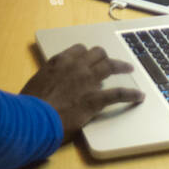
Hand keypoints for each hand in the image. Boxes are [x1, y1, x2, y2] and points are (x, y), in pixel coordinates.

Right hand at [21, 44, 141, 140]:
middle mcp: (76, 66)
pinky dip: (130, 95)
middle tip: (110, 62)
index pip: (79, 50)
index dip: (86, 54)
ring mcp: (87, 81)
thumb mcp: (36, 83)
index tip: (88, 59)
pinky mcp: (95, 99)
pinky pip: (118, 94)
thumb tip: (59, 82)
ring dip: (121, 66)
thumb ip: (50, 78)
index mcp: (59, 62)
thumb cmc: (29, 104)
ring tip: (129, 68)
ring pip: (109, 66)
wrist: (31, 119)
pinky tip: (139, 96)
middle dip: (104, 56)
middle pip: (97, 53)